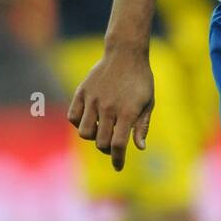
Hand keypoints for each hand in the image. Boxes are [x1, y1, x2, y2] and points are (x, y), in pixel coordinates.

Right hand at [67, 47, 153, 171]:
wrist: (126, 53)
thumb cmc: (141, 80)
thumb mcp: (148, 102)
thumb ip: (142, 126)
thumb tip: (139, 148)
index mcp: (127, 112)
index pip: (118, 144)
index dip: (117, 159)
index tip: (118, 167)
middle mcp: (109, 107)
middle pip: (101, 142)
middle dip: (107, 150)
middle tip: (113, 145)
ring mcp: (93, 99)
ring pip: (84, 132)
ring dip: (92, 137)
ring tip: (101, 130)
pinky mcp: (82, 92)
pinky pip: (73, 116)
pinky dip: (78, 123)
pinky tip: (89, 119)